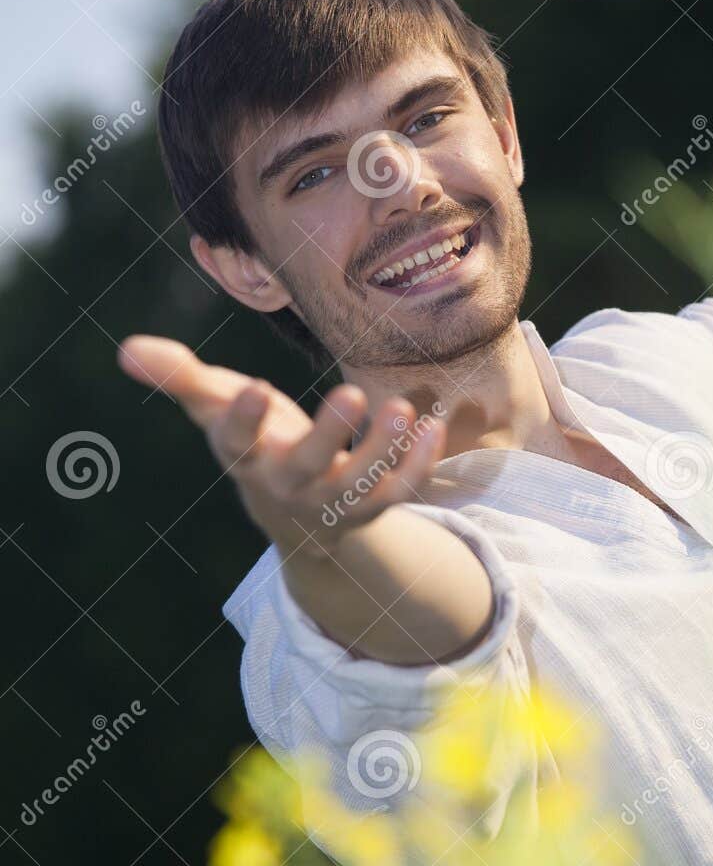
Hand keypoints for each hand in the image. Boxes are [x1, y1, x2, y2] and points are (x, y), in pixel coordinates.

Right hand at [116, 335, 446, 555]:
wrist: (296, 516)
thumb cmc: (254, 442)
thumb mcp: (215, 408)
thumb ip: (179, 377)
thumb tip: (125, 348)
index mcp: (247, 458)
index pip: (237, 445)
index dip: (242, 421)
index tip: (252, 390)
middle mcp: (289, 485)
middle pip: (308, 470)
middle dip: (329, 436)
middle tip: (353, 393)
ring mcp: (334, 501)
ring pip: (361, 488)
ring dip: (384, 453)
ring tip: (402, 408)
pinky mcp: (372, 507)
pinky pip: (401, 494)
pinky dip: (419, 465)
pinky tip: (434, 425)